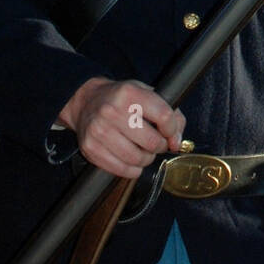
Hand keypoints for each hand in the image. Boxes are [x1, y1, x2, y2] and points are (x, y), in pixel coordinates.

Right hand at [58, 76, 185, 178]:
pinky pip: (120, 169)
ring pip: (137, 158)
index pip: (164, 116)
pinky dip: (132, 170)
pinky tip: (132, 161)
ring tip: (144, 151)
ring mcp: (99, 130)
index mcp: (130, 93)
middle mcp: (112, 110)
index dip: (172, 129)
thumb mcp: (148, 94)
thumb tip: (176, 142)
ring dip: (146, 159)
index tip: (170, 133)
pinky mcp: (90, 147)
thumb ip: (171, 115)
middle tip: (156, 143)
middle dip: (160, 146)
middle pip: (152, 141)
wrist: (87, 102)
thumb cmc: (122, 99)